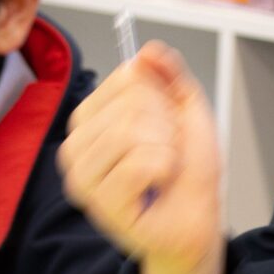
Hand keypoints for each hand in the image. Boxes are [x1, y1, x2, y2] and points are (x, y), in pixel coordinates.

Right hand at [58, 41, 225, 273]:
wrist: (198, 222)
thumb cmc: (186, 173)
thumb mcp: (186, 112)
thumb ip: (170, 76)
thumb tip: (148, 51)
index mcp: (88, 120)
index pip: (128, 76)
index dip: (162, 97)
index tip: (165, 125)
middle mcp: (75, 147)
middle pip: (131, 103)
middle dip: (167, 126)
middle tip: (167, 153)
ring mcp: (82, 178)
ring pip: (130, 131)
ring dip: (166, 149)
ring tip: (163, 170)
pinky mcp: (100, 204)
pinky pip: (140, 162)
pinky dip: (165, 169)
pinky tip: (159, 185)